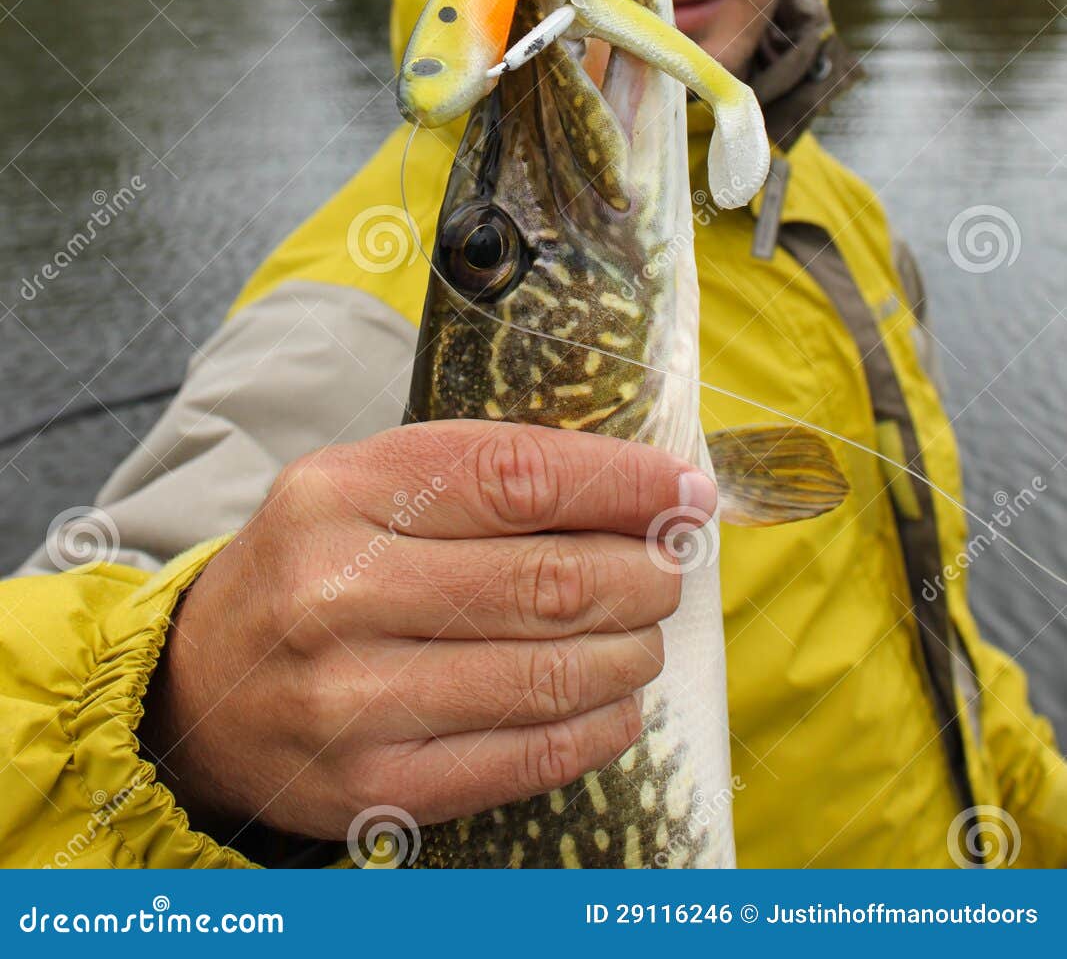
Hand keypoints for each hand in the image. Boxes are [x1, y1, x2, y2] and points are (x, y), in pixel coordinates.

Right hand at [138, 419, 715, 842]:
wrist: (201, 690)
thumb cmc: (313, 564)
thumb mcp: (366, 481)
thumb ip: (484, 470)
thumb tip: (637, 482)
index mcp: (340, 493)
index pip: (518, 476)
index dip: (623, 482)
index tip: (685, 488)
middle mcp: (339, 592)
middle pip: (550, 580)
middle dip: (643, 571)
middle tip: (670, 566)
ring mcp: (355, 700)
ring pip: (553, 673)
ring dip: (632, 649)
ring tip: (644, 629)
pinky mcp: (378, 789)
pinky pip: (530, 756)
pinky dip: (599, 725)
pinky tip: (615, 699)